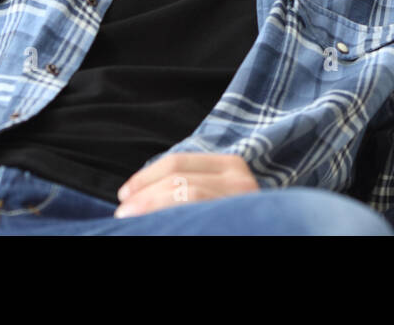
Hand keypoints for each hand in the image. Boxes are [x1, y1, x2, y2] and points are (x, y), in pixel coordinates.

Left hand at [114, 153, 258, 217]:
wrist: (271, 233)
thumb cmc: (230, 220)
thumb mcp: (214, 193)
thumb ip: (187, 185)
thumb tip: (136, 194)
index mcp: (231, 165)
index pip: (178, 162)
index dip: (145, 177)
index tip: (124, 194)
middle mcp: (240, 180)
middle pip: (179, 179)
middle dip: (144, 194)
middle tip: (122, 213)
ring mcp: (241, 201)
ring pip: (187, 196)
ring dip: (151, 208)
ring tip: (130, 220)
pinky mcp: (237, 219)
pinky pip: (197, 216)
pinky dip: (169, 220)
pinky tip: (156, 227)